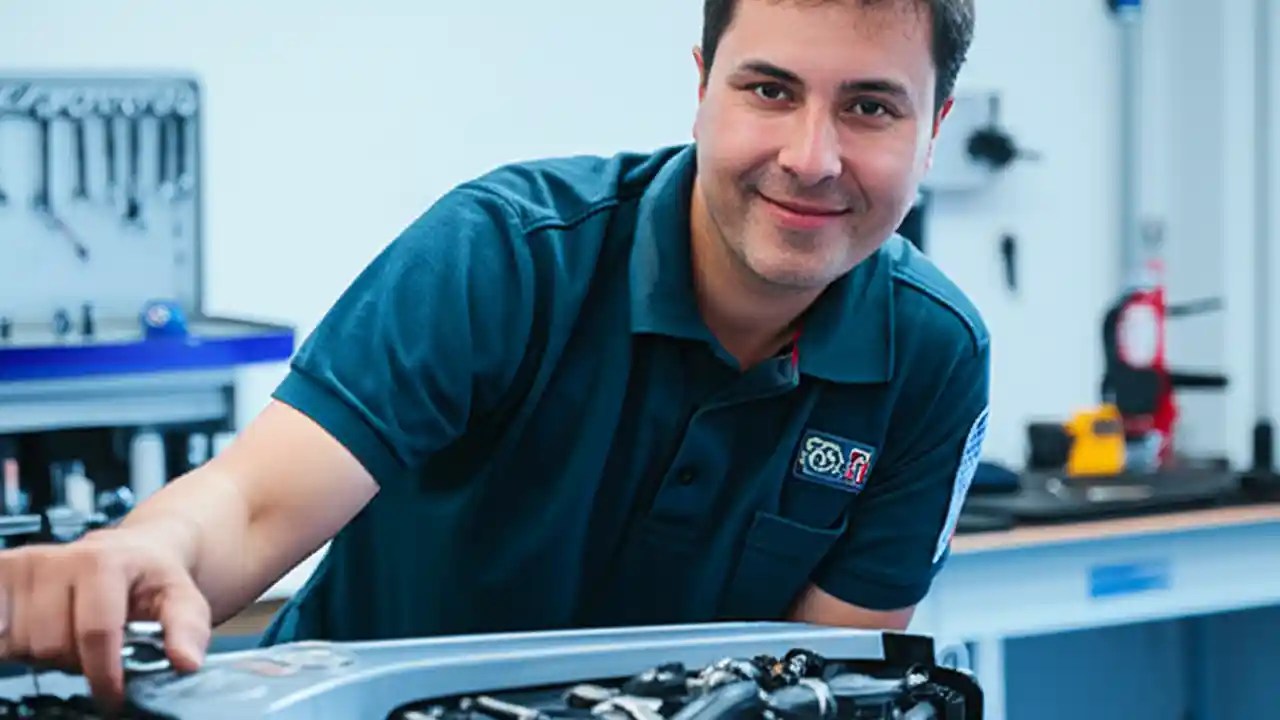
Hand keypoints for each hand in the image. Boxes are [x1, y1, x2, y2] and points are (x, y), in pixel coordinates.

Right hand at [0, 528, 211, 710]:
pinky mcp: (5, 571)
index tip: (113, 697)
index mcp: (104, 560)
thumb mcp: (183, 598)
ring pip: (20, 642)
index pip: (95, 632)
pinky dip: (13, 642)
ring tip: (72, 636)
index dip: (104, 673)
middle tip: (96, 650)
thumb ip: (187, 629)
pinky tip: (37, 635)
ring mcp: (26, 565)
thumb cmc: (154, 579)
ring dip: (46, 653)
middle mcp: (58, 558)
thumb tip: (186, 662)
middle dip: (76, 660)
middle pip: (52, 643)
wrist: (132, 549)